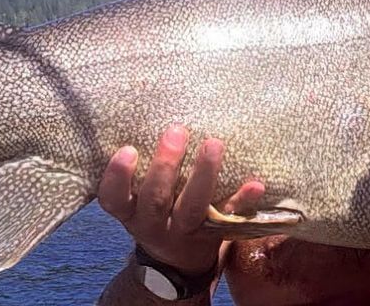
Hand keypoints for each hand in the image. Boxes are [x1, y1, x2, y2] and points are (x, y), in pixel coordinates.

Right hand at [98, 125, 264, 274]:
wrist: (177, 260)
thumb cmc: (154, 209)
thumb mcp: (136, 196)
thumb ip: (139, 167)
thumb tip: (146, 109)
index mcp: (130, 211)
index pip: (113, 198)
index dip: (117, 177)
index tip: (128, 150)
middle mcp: (153, 223)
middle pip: (155, 199)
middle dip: (165, 166)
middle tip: (177, 130)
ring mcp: (184, 230)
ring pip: (192, 207)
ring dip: (203, 175)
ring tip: (214, 144)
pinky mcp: (213, 231)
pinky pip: (229, 215)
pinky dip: (243, 199)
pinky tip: (256, 184)